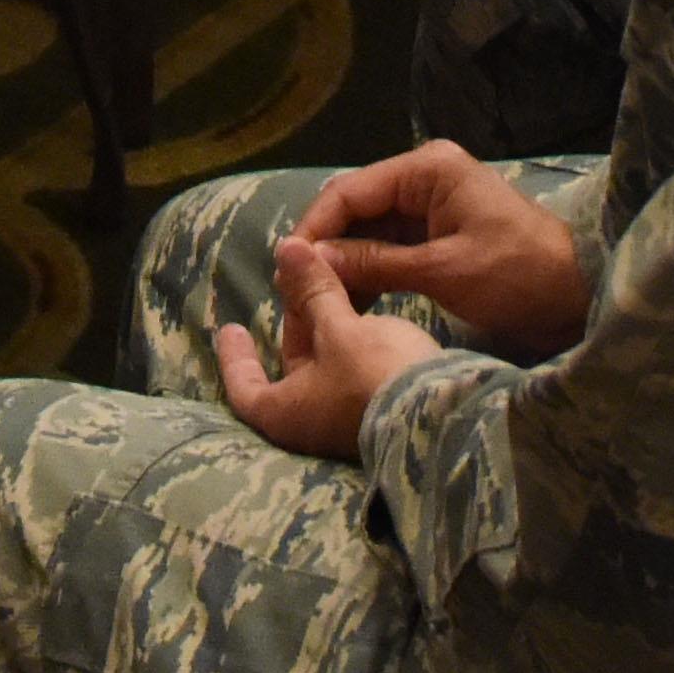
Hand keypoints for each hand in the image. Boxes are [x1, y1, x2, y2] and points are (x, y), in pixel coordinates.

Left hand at [208, 235, 440, 459]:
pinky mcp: (377, 410)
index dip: (235, 357)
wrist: (443, 413)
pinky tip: (363, 314)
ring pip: (325, 368)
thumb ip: (313, 290)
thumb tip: (286, 248)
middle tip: (299, 281)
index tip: (230, 328)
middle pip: (291, 369)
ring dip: (326, 329)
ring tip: (332, 289)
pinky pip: (352, 372)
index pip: (244, 388)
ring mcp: (346, 421)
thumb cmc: (375, 374)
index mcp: (286, 413)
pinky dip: (349, 341)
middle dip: (296, 323)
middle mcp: (311, 424)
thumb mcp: (340, 328)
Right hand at [282, 141, 591, 359]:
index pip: (350, 191)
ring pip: (369, 231)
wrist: (578, 298)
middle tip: (296, 291)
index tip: (287, 268)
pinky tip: (349, 302)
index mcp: (428, 170)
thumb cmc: (518, 275)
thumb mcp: (442, 271)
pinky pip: (390, 249)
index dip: (314, 229)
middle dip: (326, 248)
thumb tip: (310, 260)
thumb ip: (374, 263)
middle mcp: (425, 178)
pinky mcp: (439, 235)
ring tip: (316, 302)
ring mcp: (432, 206)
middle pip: (356, 209)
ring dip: (345, 264)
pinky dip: (370, 273)